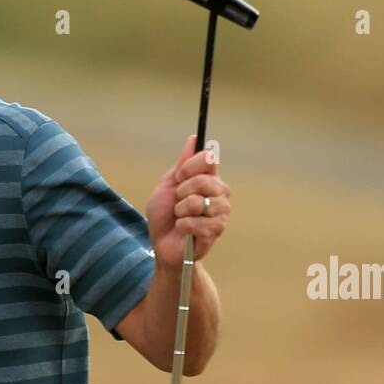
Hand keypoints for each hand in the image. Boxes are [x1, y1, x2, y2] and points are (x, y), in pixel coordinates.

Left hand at [145, 133, 231, 268]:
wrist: (162, 245)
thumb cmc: (164, 216)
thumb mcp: (167, 185)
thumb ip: (182, 164)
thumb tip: (194, 138)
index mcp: (208, 178)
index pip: (209, 158)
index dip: (190, 166)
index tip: (179, 177)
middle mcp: (219, 192)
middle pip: (204, 180)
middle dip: (182, 193)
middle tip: (177, 204)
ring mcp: (220, 211)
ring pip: (200, 202)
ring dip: (182, 211)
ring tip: (180, 218)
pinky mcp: (217, 230)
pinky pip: (200, 223)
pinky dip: (184, 226)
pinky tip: (183, 230)